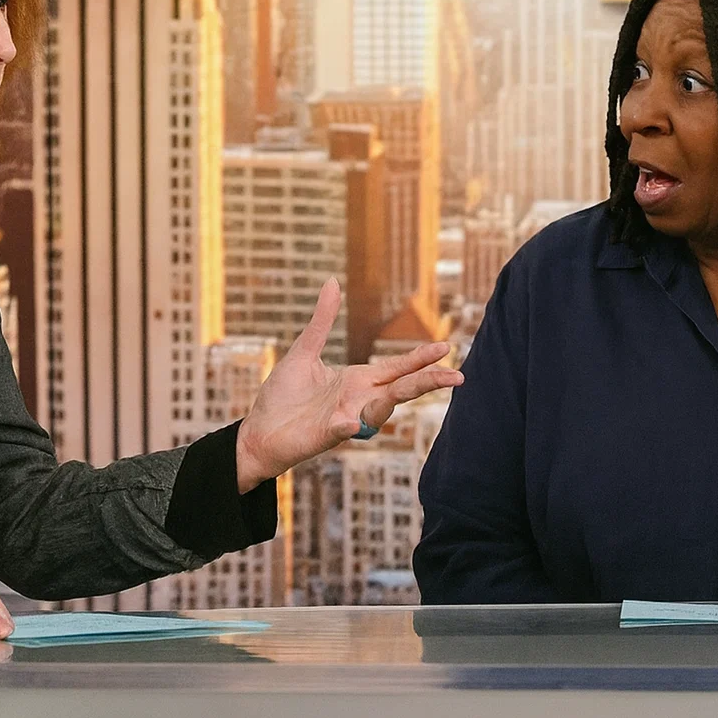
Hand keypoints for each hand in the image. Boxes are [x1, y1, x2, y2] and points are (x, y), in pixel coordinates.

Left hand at [234, 278, 463, 491]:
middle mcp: (358, 401)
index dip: (420, 359)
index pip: (397, 368)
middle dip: (428, 382)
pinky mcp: (326, 435)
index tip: (446, 347)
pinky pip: (343, 430)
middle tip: (458, 376)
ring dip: (397, 398)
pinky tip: (351, 421)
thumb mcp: (304, 351)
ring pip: (381, 411)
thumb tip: (332, 283)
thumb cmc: (283, 396)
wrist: (259, 430)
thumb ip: (322, 320)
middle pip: (401, 390)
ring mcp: (345, 419)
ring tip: (418, 385)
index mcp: (357, 381)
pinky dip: (349, 425)